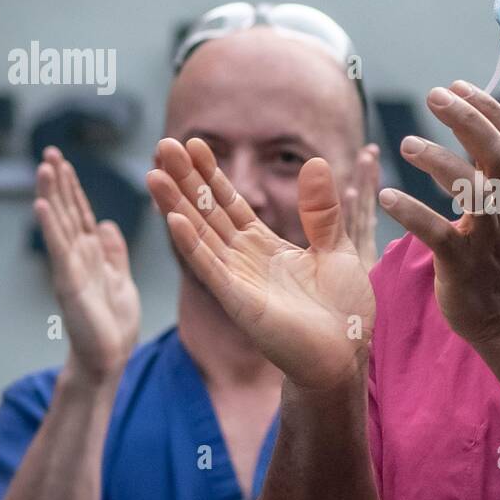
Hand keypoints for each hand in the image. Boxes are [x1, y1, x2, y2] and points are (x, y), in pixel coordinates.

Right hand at [34, 147, 139, 381]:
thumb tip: (107, 224)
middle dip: (59, 183)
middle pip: (67, 212)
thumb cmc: (113, 323)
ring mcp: (71, 269)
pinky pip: (59, 251)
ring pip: (60, 225)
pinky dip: (51, 228)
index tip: (64, 161)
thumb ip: (113, 253)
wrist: (108, 359)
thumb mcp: (120, 279)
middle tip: (50, 152)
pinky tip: (42, 206)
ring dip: (52, 196)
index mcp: (92, 254)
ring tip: (44, 168)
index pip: (81, 213)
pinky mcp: (70, 284)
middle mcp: (77, 257)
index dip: (74, 188)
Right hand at [146, 137, 374, 391]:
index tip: (194, 143)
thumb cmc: (344, 310)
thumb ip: (322, 211)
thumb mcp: (338, 248)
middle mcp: (245, 260)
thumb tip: (318, 162)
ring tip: (153, 174)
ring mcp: (238, 281)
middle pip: (208, 213)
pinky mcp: (239, 302)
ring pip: (201, 236)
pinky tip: (174, 219)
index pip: (231, 204)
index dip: (212, 175)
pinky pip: (211, 268)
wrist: (346, 355)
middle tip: (162, 145)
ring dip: (177, 206)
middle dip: (186, 180)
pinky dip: (192, 244)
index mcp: (266, 247)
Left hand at [377, 80, 499, 345]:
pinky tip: (387, 195)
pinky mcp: (463, 265)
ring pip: (471, 189)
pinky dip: (412, 212)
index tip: (456, 85)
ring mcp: (488, 237)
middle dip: (466, 119)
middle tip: (433, 95)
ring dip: (439, 160)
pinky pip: (437, 233)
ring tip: (405, 144)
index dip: (487, 107)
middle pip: (495, 153)